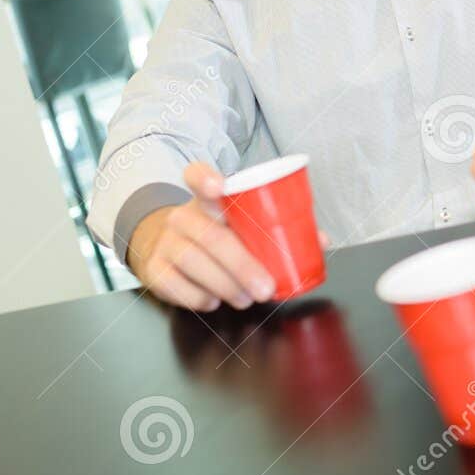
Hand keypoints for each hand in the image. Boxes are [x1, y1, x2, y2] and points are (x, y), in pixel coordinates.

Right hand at [127, 162, 333, 311]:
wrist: (167, 244)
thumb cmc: (219, 232)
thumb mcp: (242, 222)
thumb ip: (278, 226)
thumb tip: (320, 241)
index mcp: (206, 197)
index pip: (195, 174)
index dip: (205, 178)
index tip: (219, 186)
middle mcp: (182, 216)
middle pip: (209, 235)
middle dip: (241, 265)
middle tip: (265, 288)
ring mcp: (165, 242)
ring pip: (193, 262)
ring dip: (225, 285)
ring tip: (247, 298)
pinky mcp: (154, 270)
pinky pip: (176, 286)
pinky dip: (200, 298)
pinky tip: (215, 300)